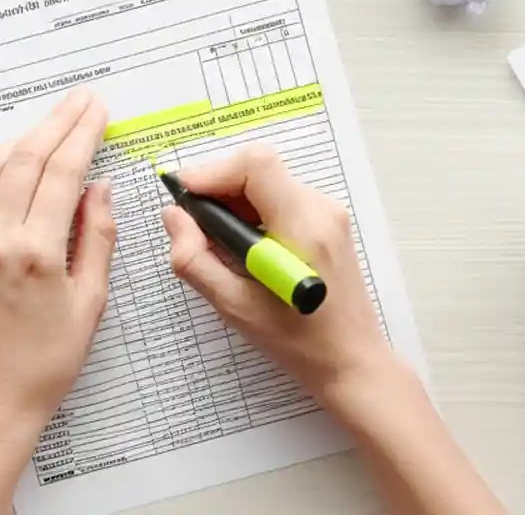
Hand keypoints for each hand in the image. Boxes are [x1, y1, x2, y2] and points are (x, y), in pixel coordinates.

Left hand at [0, 89, 114, 441]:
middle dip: (55, 122)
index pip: (62, 171)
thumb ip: (96, 239)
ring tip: (44, 129)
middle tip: (78, 102)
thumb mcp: (89, 304)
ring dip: (18, 140)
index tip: (96, 109)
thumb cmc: (45, 363)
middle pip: (25, 158)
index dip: (82, 132)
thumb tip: (100, 188)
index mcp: (36, 251)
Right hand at [161, 144, 390, 413]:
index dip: (212, 171)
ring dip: (234, 201)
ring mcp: (328, 213)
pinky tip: (244, 248)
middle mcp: (320, 209)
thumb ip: (194, 259)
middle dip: (218, 187)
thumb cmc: (299, 342)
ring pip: (267, 182)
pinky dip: (252, 211)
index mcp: (302, 226)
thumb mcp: (235, 306)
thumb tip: (173, 216)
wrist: (351, 360)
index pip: (256, 165)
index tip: (183, 196)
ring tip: (218, 243)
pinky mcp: (327, 222)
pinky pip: (280, 198)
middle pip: (258, 169)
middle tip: (193, 224)